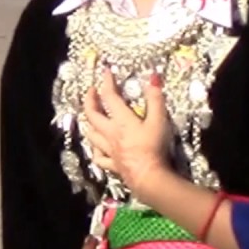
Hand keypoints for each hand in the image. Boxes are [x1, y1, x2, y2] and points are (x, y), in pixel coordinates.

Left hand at [81, 69, 171, 195]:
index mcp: (121, 120)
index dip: (107, 82)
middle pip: (93, 114)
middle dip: (90, 101)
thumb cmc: (153, 148)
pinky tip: (97, 148)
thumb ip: (156, 99)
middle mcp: (110, 133)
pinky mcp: (112, 165)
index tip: (105, 72)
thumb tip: (154, 78)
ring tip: (91, 117)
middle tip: (91, 92)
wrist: (148, 176)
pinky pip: (99, 157)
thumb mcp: (159, 120)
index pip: (110, 96)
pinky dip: (96, 151)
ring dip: (90, 124)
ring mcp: (109, 150)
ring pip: (92, 135)